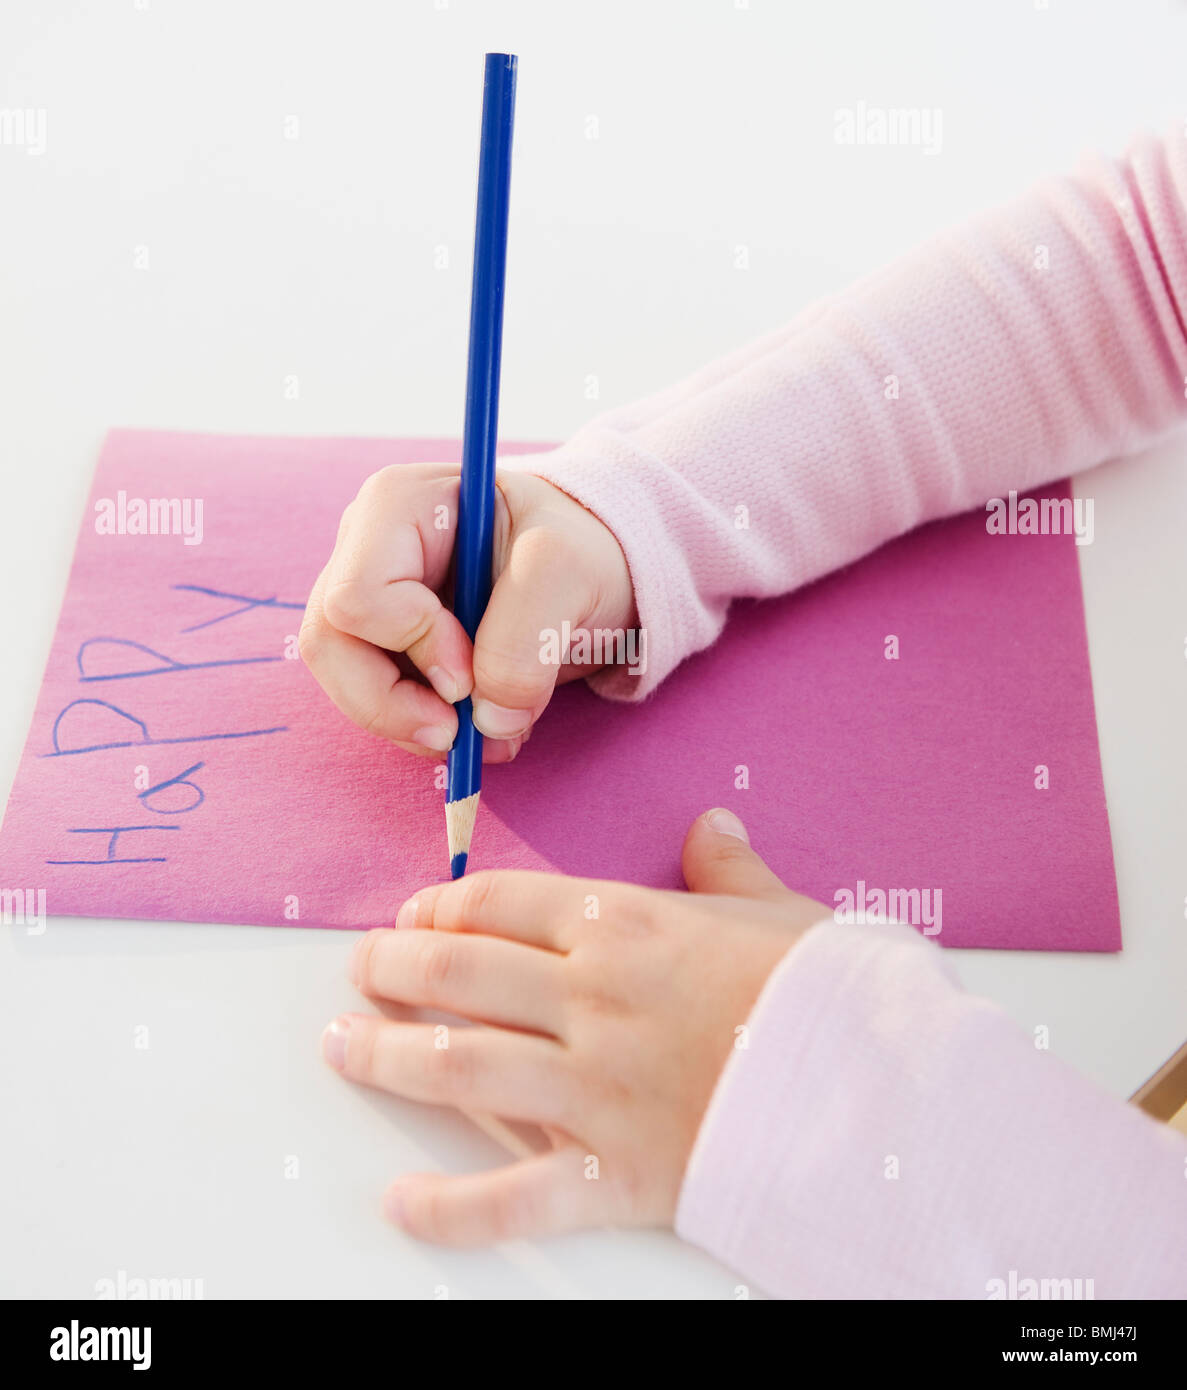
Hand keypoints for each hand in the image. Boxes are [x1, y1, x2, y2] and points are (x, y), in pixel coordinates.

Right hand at [299, 462, 635, 762]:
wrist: (592, 576)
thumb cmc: (577, 551)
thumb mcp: (568, 572)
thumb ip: (524, 638)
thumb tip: (485, 718)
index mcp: (397, 505)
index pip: (358, 595)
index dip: (412, 645)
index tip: (471, 672)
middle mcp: (367, 550)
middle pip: (330, 645)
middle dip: (393, 705)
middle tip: (460, 733)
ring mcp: (370, 603)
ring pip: (347, 685)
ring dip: (417, 728)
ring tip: (494, 732)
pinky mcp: (385, 651)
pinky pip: (378, 707)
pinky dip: (430, 733)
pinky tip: (486, 728)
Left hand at [321, 809, 829, 1244]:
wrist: (880, 1088)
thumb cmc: (830, 994)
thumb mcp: (783, 912)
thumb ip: (730, 869)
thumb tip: (711, 825)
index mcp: (625, 927)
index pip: (501, 906)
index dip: (442, 910)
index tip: (412, 917)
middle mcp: (590, 999)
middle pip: (459, 977)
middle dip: (395, 970)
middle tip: (359, 970)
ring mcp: (593, 1087)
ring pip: (459, 1068)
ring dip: (388, 1057)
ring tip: (343, 1048)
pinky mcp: (613, 1171)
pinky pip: (515, 1198)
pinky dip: (452, 1210)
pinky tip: (401, 1205)